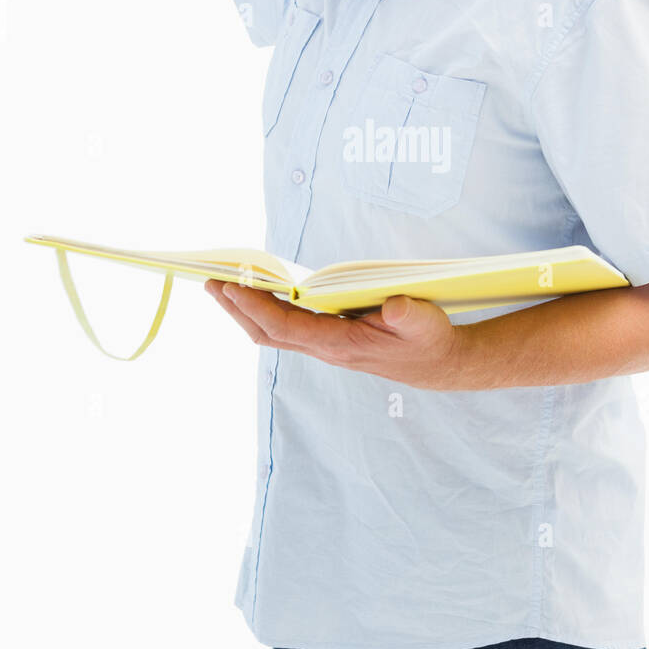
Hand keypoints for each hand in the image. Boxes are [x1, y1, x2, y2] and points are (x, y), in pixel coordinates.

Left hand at [204, 280, 466, 390]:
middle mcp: (326, 348)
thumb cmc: (429, 340)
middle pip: (268, 333)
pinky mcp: (328, 341)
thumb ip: (410, 315)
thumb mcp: (426, 324)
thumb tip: (394, 308)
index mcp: (342, 344)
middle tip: (210, 283)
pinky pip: (286, 327)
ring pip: (273, 332)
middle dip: (237, 309)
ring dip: (246, 311)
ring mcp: (325, 346)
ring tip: (221, 287)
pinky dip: (265, 311)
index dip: (257, 307)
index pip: (287, 326)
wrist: (438, 364)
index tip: (232, 287)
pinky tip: (257, 295)